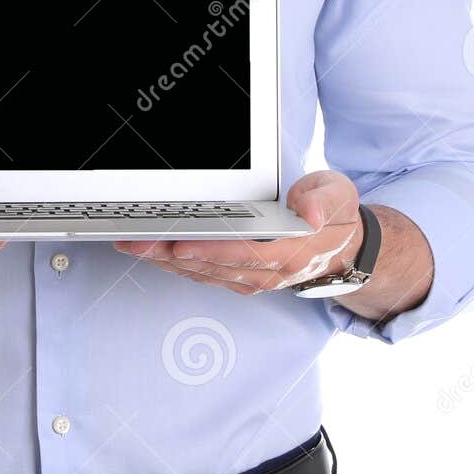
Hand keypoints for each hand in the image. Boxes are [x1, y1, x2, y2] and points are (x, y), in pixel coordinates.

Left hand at [113, 170, 363, 295]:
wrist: (341, 246)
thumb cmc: (334, 217)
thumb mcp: (338, 195)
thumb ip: (323, 201)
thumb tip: (309, 212)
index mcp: (292, 252)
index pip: (246, 254)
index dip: (210, 251)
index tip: (180, 244)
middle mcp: (269, 273)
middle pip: (212, 265)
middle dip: (170, 253)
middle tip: (136, 240)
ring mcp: (252, 278)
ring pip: (202, 273)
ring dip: (165, 261)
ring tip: (132, 244)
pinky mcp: (239, 277)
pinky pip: (203, 273)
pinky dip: (175, 264)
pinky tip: (152, 253)